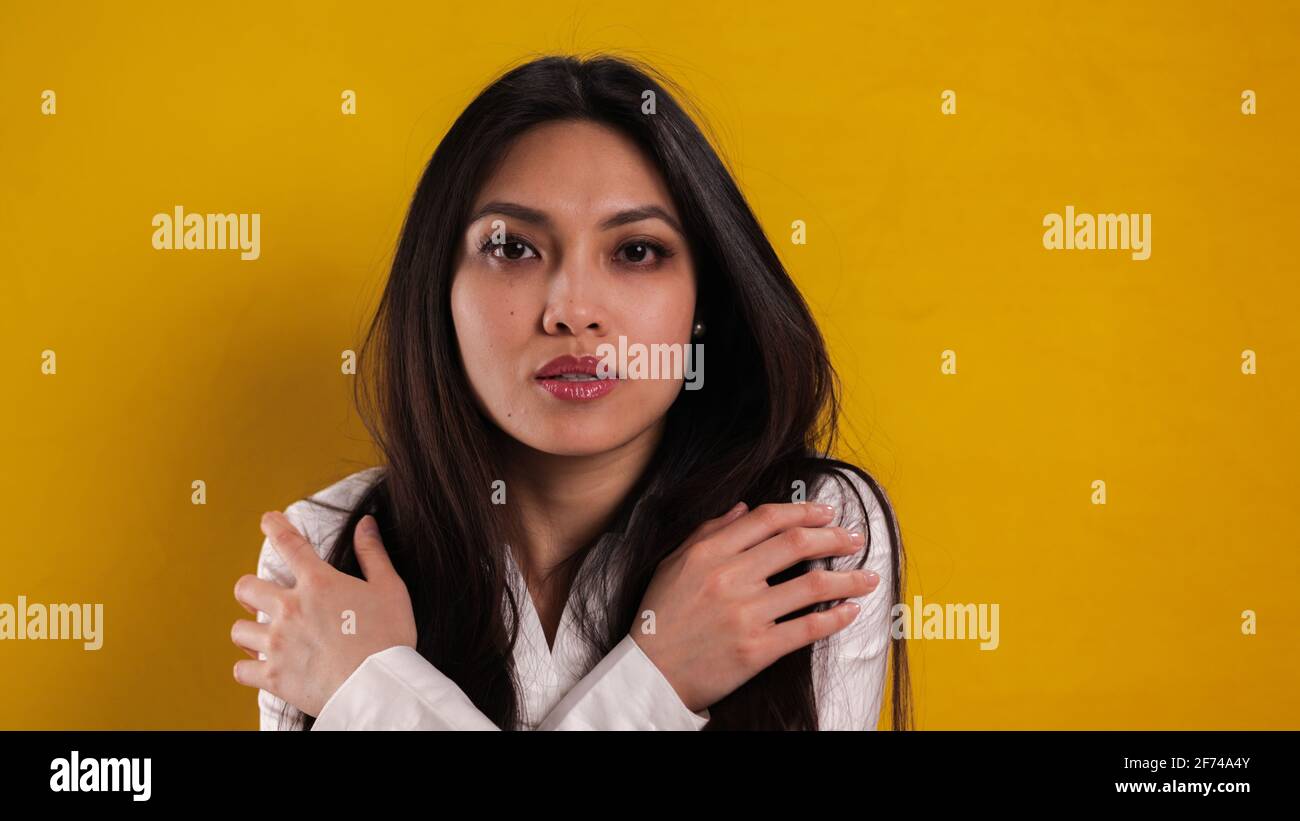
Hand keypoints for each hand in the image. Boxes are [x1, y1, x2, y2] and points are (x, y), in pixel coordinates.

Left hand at [230, 511, 417, 717]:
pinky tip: (260, 665)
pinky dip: (248, 668)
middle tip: (259, 595)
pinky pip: (242, 669)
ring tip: (260, 635)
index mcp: (319, 584)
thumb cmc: (388, 637)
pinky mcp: (273, 676)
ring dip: (248, 631)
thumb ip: (373, 553)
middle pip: (246, 588)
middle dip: (249, 589)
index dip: (275, 527)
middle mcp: (290, 609)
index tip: (267, 520)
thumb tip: (365, 523)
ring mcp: (278, 643)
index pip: (289, 544)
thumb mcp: (390, 587)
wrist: (378, 686)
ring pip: (238, 630)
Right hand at [630, 502, 879, 713]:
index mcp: (708, 553)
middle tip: (855, 539)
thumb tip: (742, 508)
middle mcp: (729, 578)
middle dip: (834, 537)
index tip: (826, 513)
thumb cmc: (660, 618)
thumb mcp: (674, 564)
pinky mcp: (757, 649)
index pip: (767, 518)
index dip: (803, 510)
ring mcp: (745, 614)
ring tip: (867, 576)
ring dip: (847, 578)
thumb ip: (708, 532)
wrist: (650, 674)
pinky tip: (850, 611)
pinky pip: (807, 628)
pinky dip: (835, 618)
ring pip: (811, 585)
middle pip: (796, 544)